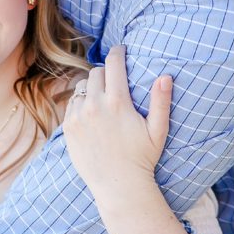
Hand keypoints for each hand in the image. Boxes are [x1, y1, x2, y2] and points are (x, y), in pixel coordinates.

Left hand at [64, 45, 171, 196]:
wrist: (118, 184)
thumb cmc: (142, 157)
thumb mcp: (157, 130)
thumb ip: (161, 101)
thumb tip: (165, 76)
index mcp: (117, 103)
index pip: (113, 64)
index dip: (117, 52)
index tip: (120, 49)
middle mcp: (94, 105)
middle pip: (95, 73)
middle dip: (105, 73)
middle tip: (114, 82)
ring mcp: (78, 115)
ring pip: (82, 87)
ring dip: (91, 88)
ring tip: (103, 100)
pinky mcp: (68, 126)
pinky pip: (71, 104)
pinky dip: (80, 104)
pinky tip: (92, 115)